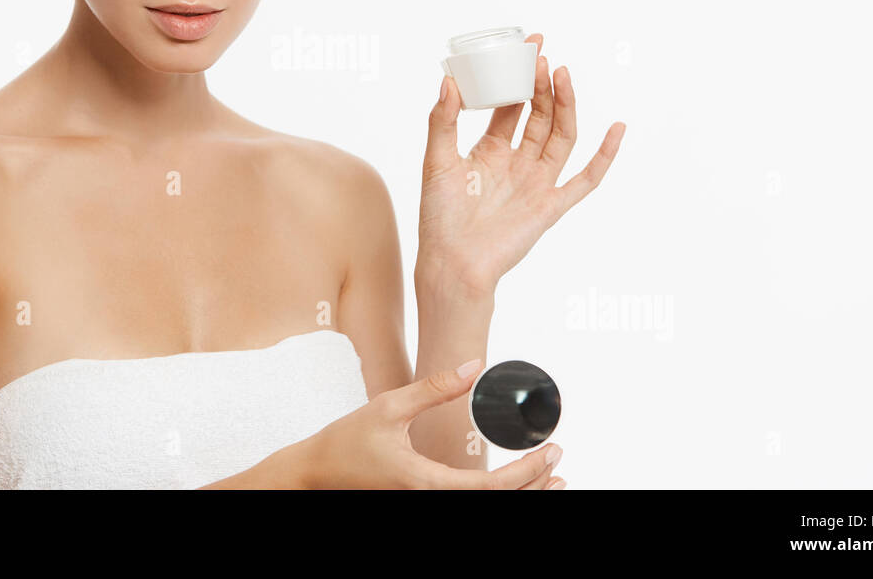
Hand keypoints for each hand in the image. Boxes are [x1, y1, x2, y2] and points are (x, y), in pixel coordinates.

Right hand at [289, 360, 565, 488]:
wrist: (314, 473)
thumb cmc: (346, 440)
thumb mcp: (389, 405)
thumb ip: (435, 388)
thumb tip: (475, 365)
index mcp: (427, 483)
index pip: (493, 488)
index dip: (528, 471)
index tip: (552, 450)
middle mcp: (431, 500)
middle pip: (497, 503)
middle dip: (535, 484)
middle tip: (559, 456)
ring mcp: (426, 502)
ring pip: (485, 506)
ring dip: (521, 492)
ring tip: (551, 475)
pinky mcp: (422, 498)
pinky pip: (468, 500)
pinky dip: (498, 493)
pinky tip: (512, 480)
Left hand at [418, 33, 624, 296]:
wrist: (452, 265)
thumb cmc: (439, 219)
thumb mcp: (436, 161)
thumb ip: (442, 121)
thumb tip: (448, 80)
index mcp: (490, 152)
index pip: (510, 106)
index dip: (518, 79)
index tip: (525, 48)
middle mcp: (518, 164)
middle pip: (539, 116)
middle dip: (542, 86)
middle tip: (541, 56)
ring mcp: (538, 184)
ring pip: (560, 136)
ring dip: (565, 106)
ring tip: (562, 74)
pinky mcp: (551, 207)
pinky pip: (585, 180)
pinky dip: (604, 156)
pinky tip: (616, 129)